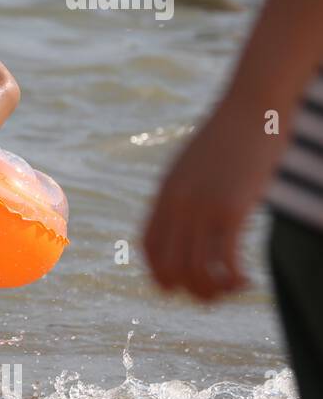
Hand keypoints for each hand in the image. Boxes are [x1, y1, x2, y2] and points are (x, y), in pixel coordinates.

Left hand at [143, 100, 286, 300]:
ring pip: (194, 270)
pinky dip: (232, 279)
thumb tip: (191, 207)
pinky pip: (223, 260)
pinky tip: (247, 280)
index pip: (148, 247)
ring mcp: (201, 207)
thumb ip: (188, 188)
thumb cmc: (230, 134)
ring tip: (234, 289)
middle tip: (215, 293)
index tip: (182, 285)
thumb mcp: (196, 163)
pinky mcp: (230, 208)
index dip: (161, 274)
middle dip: (189, 290)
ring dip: (213, 291)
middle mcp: (177, 203)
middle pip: (168, 266)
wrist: (251, 104)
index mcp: (166, 193)